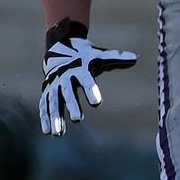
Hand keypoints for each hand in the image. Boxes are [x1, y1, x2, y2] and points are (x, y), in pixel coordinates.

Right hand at [39, 21, 136, 135]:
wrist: (60, 45)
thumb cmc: (85, 55)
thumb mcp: (99, 56)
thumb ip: (116, 58)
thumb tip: (135, 58)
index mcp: (79, 68)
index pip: (86, 80)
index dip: (91, 90)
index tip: (97, 103)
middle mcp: (64, 76)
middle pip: (68, 93)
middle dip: (72, 106)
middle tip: (79, 120)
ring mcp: (54, 84)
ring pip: (54, 102)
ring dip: (55, 117)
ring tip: (58, 133)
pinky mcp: (47, 91)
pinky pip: (44, 105)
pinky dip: (45, 117)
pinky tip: (47, 132)